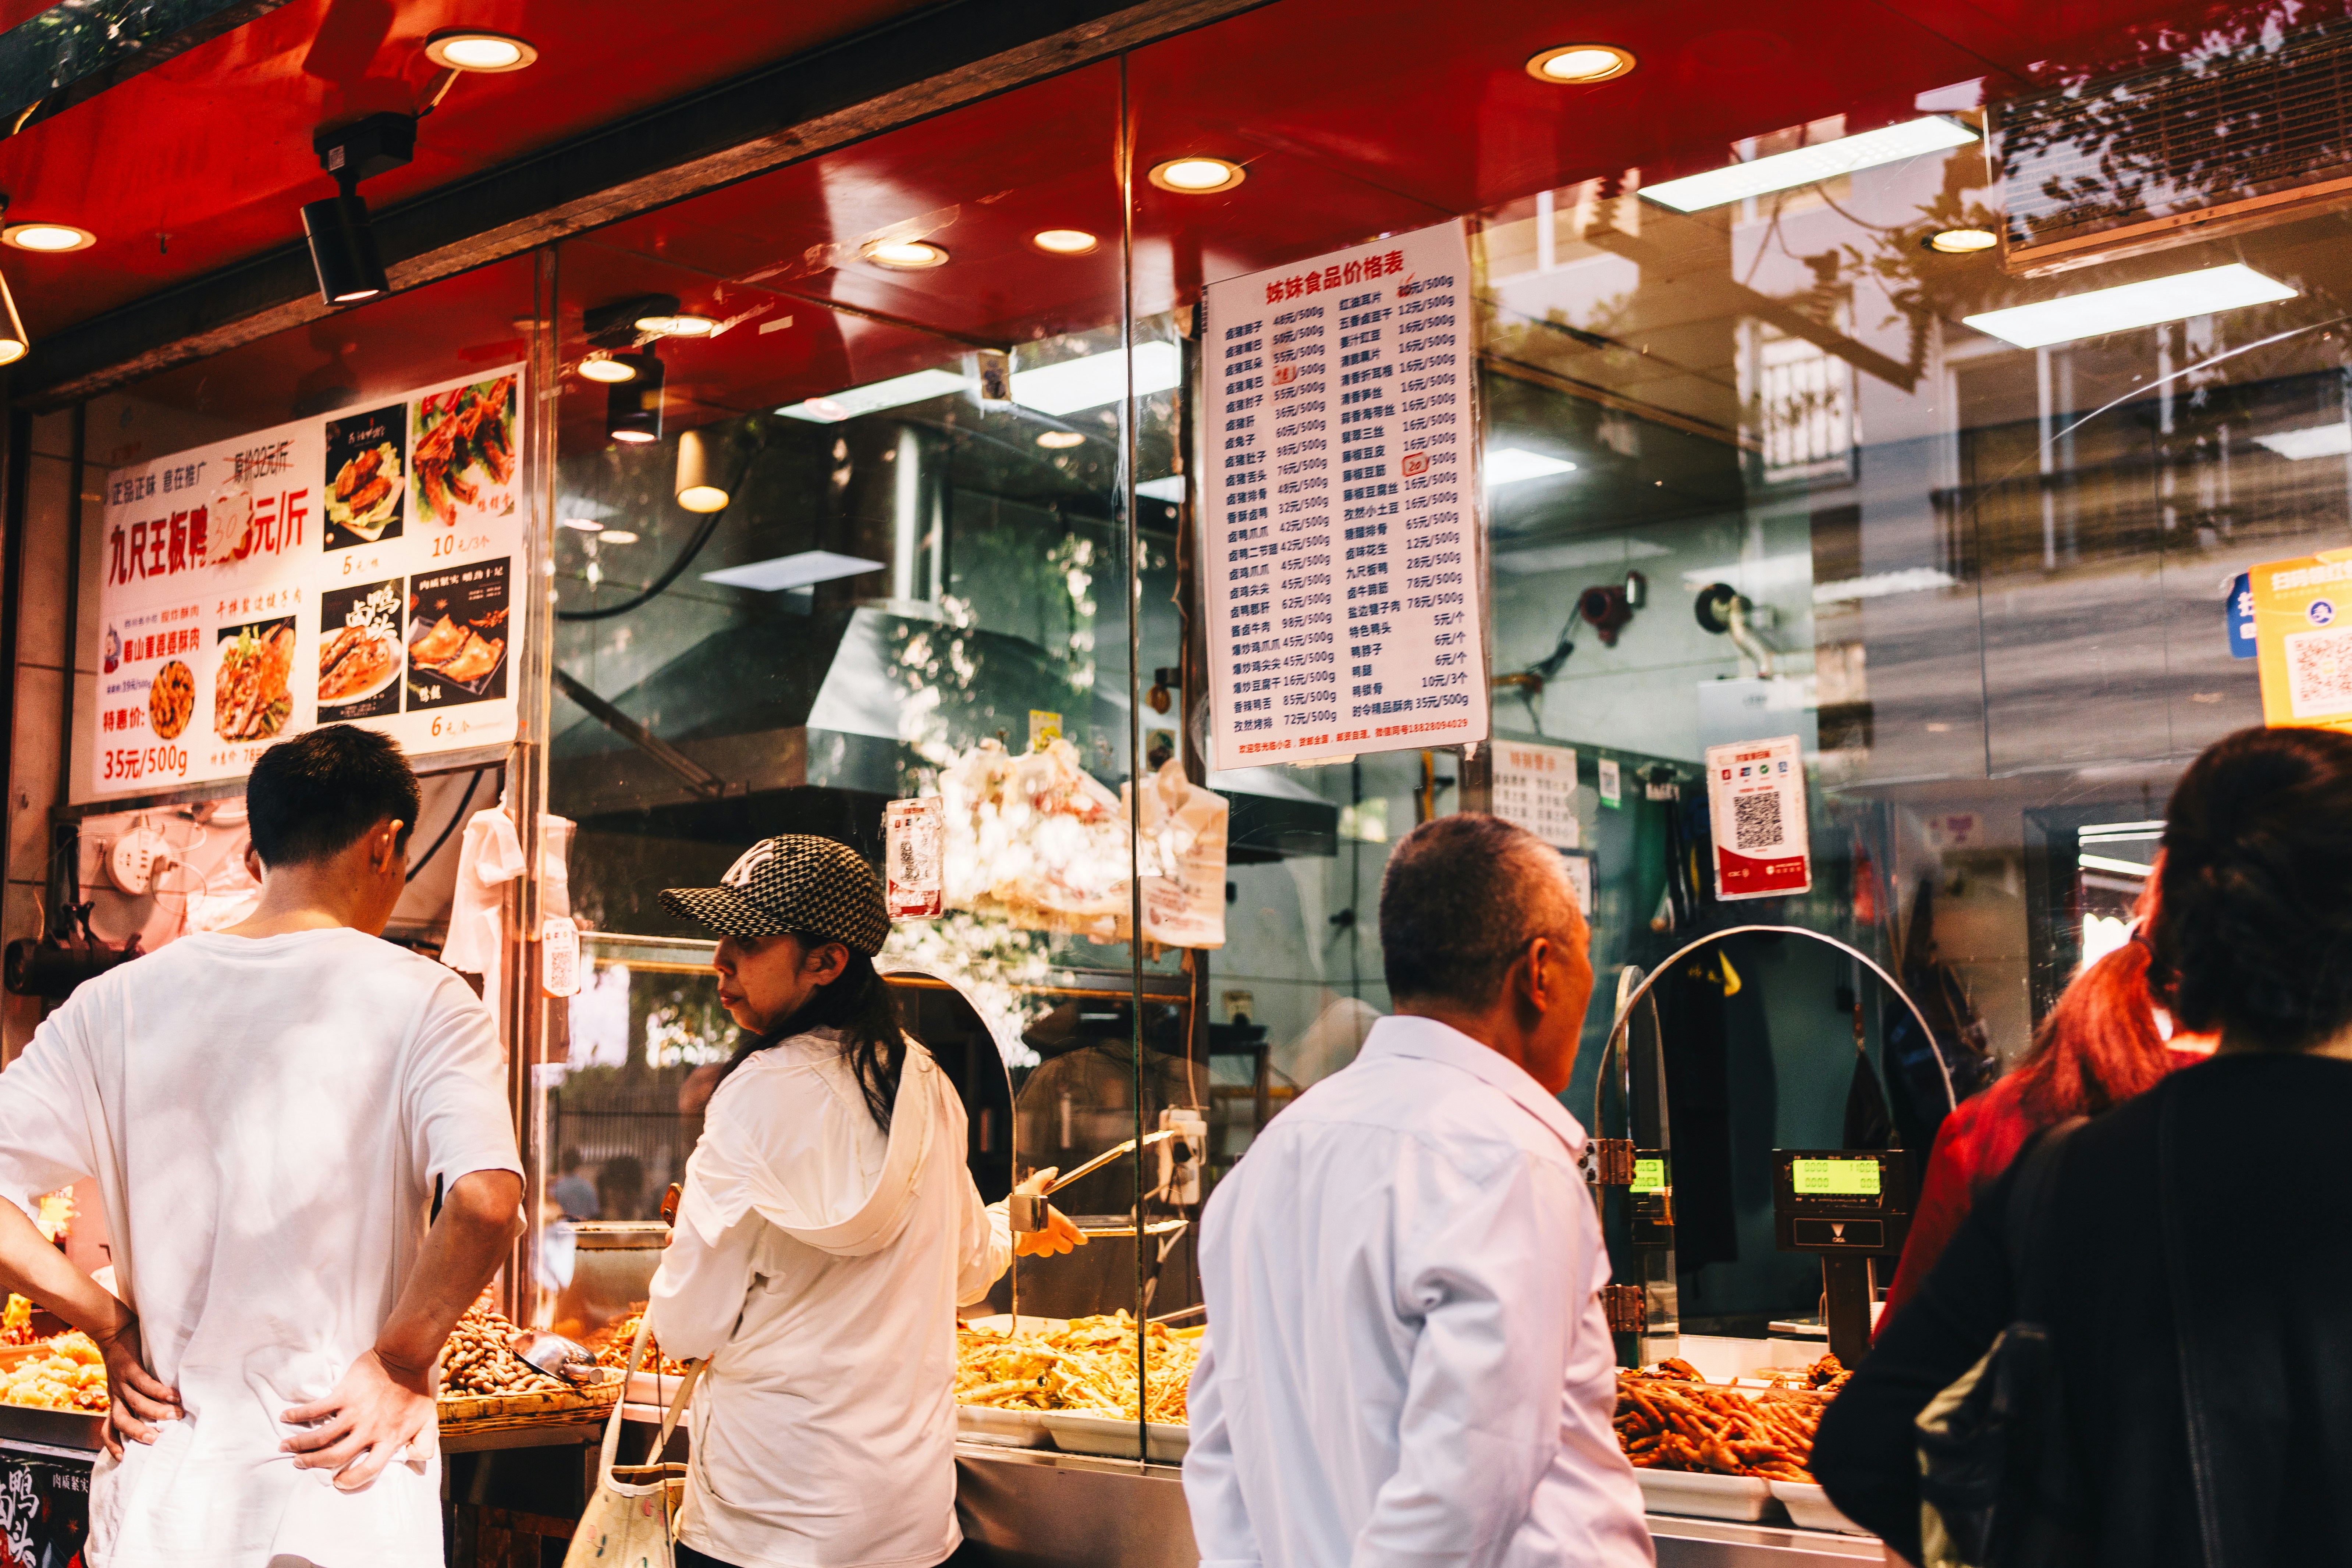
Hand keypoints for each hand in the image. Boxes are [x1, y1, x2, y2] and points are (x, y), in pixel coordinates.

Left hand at [93, 1315, 180, 1459]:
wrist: (112, 1330)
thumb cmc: (126, 1357)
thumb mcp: (126, 1381)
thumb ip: (138, 1395)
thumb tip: (162, 1411)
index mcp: (115, 1400)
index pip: (108, 1428)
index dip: (113, 1444)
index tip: (123, 1459)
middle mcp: (116, 1394)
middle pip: (121, 1420)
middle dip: (137, 1433)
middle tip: (156, 1440)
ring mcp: (122, 1381)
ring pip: (136, 1403)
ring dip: (156, 1411)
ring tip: (177, 1415)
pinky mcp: (130, 1367)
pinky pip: (145, 1383)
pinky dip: (160, 1391)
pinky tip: (175, 1395)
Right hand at [281, 1348, 434, 1490]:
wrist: (406, 1357)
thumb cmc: (416, 1389)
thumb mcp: (429, 1419)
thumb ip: (425, 1442)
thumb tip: (417, 1459)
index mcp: (389, 1438)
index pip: (369, 1469)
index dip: (353, 1481)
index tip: (339, 1483)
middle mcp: (369, 1429)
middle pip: (336, 1456)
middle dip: (314, 1463)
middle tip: (300, 1463)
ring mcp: (355, 1412)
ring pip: (321, 1437)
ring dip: (301, 1444)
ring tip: (286, 1447)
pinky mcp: (344, 1394)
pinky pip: (316, 1409)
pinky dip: (299, 1414)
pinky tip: (286, 1416)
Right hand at [1011, 1168, 1087, 1257]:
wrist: (1002, 1225)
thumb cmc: (1018, 1208)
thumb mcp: (1031, 1186)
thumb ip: (1043, 1178)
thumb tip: (1052, 1171)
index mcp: (1056, 1223)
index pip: (1075, 1234)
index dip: (1080, 1238)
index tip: (1082, 1239)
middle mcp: (1050, 1237)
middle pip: (1066, 1248)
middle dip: (1066, 1243)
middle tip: (1063, 1238)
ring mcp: (1038, 1246)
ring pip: (1049, 1252)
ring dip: (1049, 1246)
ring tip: (1044, 1238)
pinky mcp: (1026, 1251)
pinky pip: (1033, 1251)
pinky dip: (1032, 1247)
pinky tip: (1027, 1239)